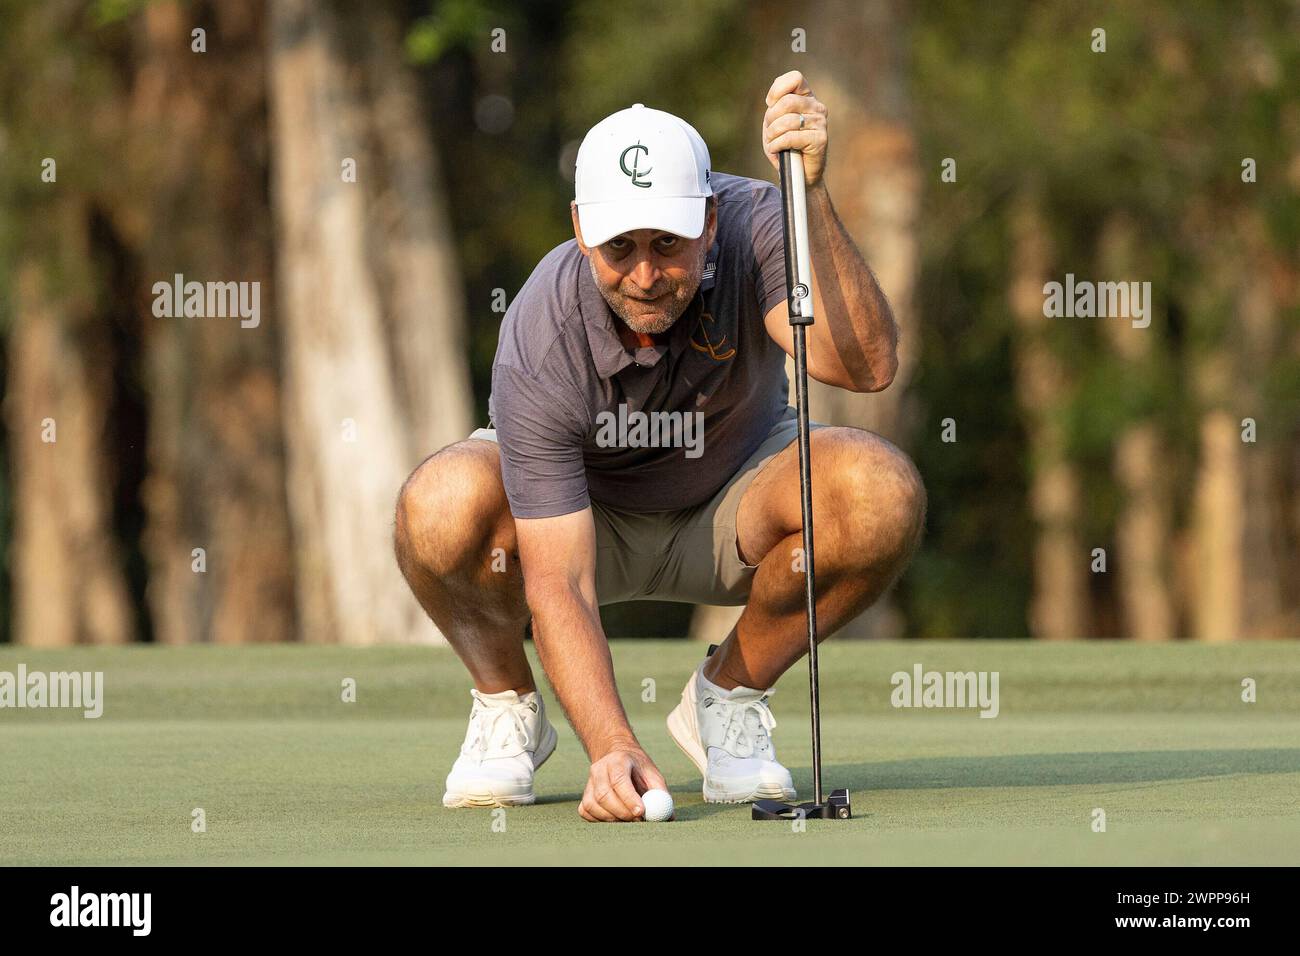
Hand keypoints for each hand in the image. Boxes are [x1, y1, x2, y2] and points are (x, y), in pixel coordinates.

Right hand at [579, 745, 667, 821]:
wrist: (617, 757)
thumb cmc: (638, 770)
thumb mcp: (652, 774)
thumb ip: (660, 793)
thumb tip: (668, 816)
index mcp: (618, 760)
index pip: (618, 779)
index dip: (628, 798)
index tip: (640, 812)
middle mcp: (599, 769)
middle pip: (604, 794)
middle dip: (622, 812)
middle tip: (638, 821)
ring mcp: (589, 782)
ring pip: (593, 805)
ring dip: (612, 818)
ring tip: (629, 819)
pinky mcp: (584, 795)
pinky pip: (586, 812)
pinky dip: (600, 820)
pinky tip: (614, 817)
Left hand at [762, 70, 827, 186]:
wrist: (798, 173)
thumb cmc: (785, 146)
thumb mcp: (775, 122)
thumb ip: (775, 107)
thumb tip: (774, 102)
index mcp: (807, 98)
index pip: (795, 78)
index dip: (777, 90)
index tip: (770, 104)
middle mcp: (817, 107)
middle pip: (787, 102)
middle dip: (771, 118)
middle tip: (771, 132)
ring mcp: (820, 123)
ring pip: (787, 121)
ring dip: (772, 135)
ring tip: (773, 143)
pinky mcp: (820, 139)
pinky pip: (791, 137)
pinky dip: (777, 145)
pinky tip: (776, 150)